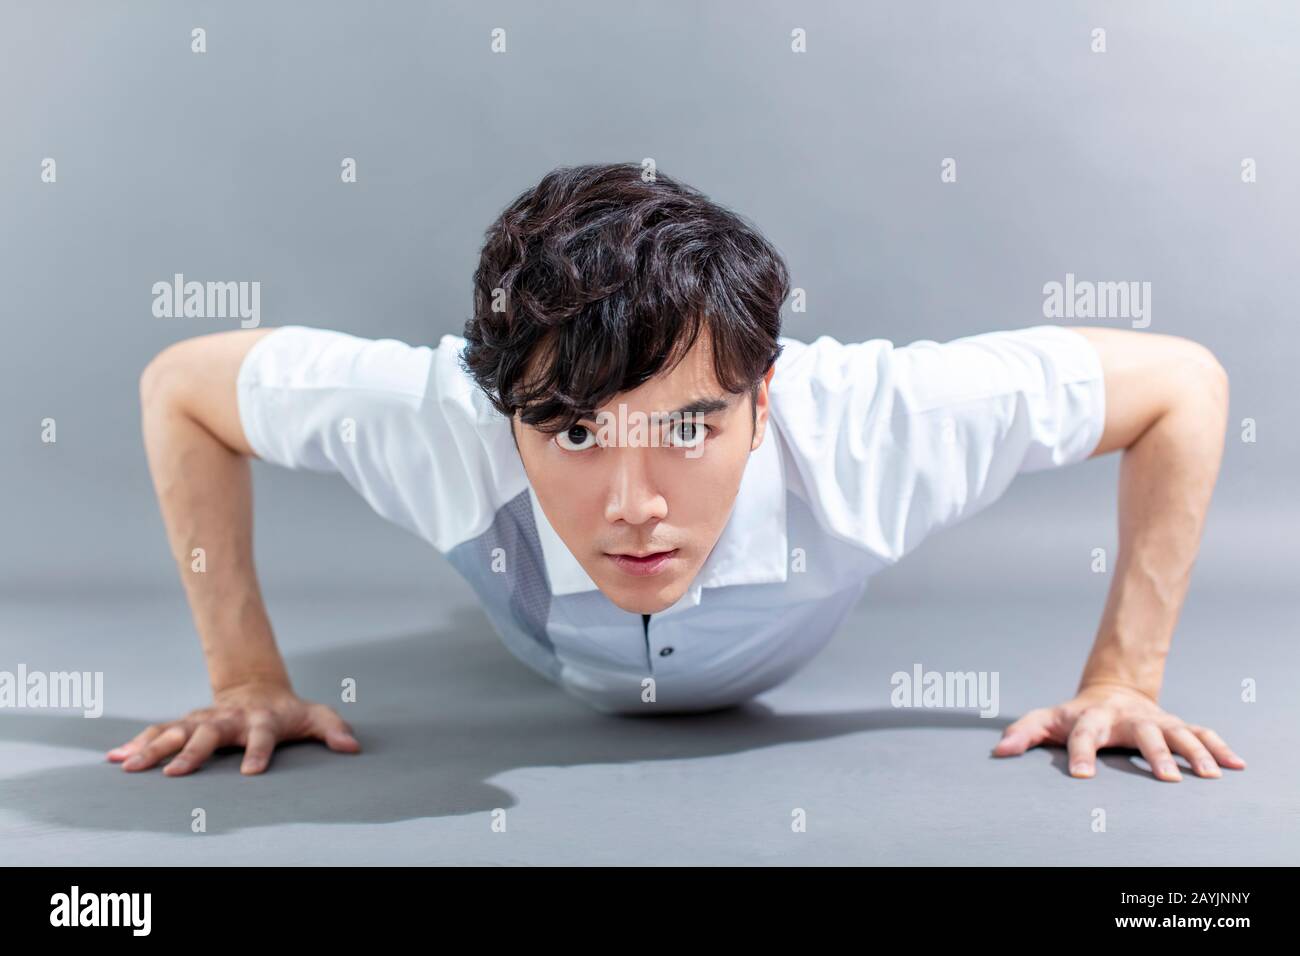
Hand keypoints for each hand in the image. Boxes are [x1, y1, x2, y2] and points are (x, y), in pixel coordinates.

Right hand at [105, 680, 360, 775]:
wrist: (257, 688)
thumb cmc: (288, 711)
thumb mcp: (315, 716)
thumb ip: (333, 728)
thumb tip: (352, 747)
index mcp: (262, 720)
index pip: (263, 736)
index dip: (260, 752)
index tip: (252, 773)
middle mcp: (228, 719)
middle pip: (209, 734)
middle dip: (192, 752)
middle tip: (175, 773)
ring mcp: (204, 719)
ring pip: (175, 731)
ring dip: (153, 748)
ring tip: (128, 766)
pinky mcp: (186, 723)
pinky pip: (157, 732)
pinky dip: (136, 743)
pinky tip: (114, 758)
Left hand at [992, 681, 1245, 780]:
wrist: (1112, 690)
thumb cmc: (1075, 715)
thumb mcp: (1047, 720)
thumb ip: (1023, 732)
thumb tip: (999, 752)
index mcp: (1093, 717)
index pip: (1085, 734)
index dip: (1082, 753)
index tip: (1082, 777)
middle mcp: (1127, 717)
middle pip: (1143, 733)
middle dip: (1155, 754)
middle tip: (1166, 779)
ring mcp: (1154, 719)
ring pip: (1178, 732)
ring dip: (1194, 752)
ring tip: (1208, 776)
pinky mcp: (1175, 723)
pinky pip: (1201, 733)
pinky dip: (1218, 747)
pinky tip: (1235, 765)